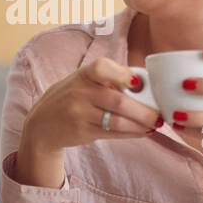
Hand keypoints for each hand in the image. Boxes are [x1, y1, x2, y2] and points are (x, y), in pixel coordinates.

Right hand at [15, 57, 160, 187]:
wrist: (42, 123)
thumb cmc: (72, 97)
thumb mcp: (83, 81)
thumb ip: (109, 79)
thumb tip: (146, 83)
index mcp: (83, 74)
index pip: (102, 68)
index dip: (123, 74)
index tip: (137, 83)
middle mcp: (80, 92)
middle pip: (118, 101)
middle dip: (144, 110)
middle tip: (160, 115)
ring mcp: (80, 114)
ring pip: (118, 121)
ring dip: (141, 125)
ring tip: (155, 125)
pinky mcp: (82, 132)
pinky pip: (113, 134)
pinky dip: (131, 134)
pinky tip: (143, 132)